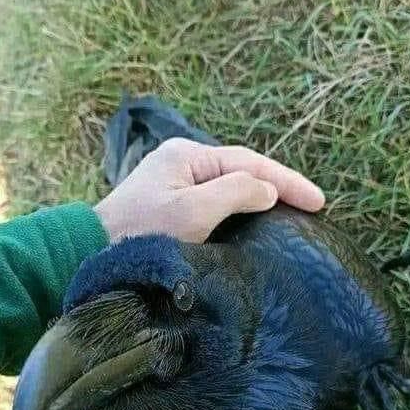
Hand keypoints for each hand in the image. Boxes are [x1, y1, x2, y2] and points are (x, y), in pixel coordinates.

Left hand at [94, 137, 324, 242]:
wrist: (90, 253)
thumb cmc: (140, 233)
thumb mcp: (193, 210)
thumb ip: (235, 193)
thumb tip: (267, 190)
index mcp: (188, 156)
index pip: (250, 163)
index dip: (288, 181)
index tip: (319, 202)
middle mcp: (182, 163)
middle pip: (242, 170)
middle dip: (278, 186)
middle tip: (312, 205)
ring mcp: (175, 184)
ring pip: (230, 187)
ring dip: (260, 197)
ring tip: (292, 212)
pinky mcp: (170, 206)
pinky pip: (216, 202)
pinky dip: (240, 210)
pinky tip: (255, 221)